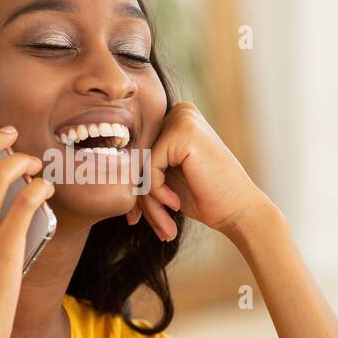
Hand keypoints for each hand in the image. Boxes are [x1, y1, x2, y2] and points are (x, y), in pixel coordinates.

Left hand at [126, 102, 270, 241]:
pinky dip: (156, 191)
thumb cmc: (205, 197)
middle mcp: (179, 111)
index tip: (138, 218)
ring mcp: (182, 118)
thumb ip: (140, 167)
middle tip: (156, 225)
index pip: (139, 151)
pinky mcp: (183, 132)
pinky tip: (175, 203)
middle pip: (137, 156)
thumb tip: (98, 167)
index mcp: (175, 118)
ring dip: (148, 200)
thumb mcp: (165, 179)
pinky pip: (149, 166)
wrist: (239, 211)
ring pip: (140, 163)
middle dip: (141, 196)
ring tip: (164, 223)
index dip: (136, 187)